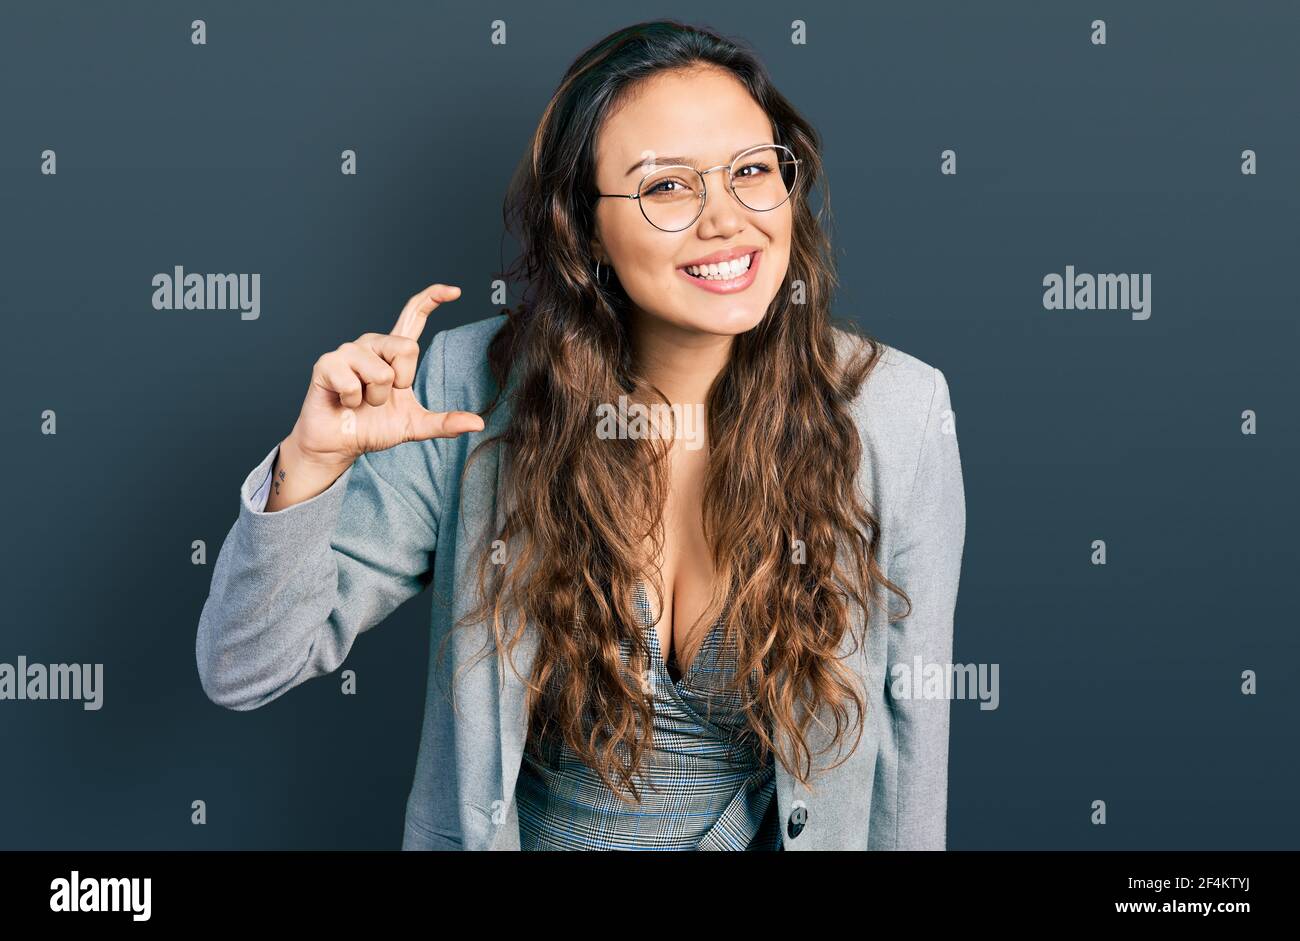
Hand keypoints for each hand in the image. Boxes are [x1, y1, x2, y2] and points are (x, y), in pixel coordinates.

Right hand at [285, 283, 484, 469]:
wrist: (339, 445)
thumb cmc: (372, 427)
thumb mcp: (414, 425)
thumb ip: (445, 423)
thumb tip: (478, 423)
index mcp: (392, 351)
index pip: (414, 316)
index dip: (433, 299)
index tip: (456, 291)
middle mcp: (371, 344)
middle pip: (407, 348)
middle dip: (400, 383)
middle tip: (381, 398)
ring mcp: (347, 351)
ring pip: (382, 373)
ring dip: (376, 398)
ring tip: (361, 401)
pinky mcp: (327, 364)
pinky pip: (354, 384)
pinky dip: (353, 401)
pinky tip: (343, 402)